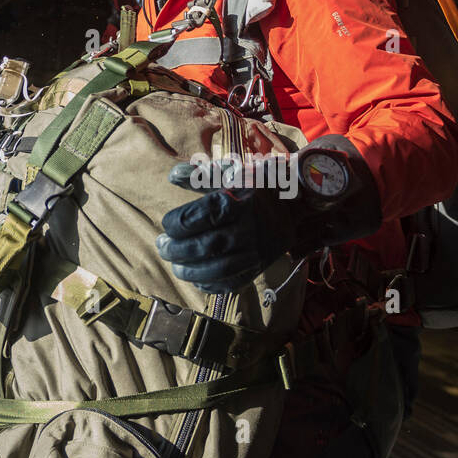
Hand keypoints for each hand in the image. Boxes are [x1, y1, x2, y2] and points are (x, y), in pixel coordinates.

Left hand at [157, 159, 303, 293]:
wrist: (294, 206)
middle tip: (162, 247)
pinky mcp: (258, 267)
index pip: (201, 216)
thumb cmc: (257, 186)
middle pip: (206, 246)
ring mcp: (255, 251)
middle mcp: (248, 229)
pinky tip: (196, 278)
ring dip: (189, 271)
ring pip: (218, 269)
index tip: (166, 224)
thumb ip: (201, 175)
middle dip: (177, 250)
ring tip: (175, 266)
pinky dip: (210, 285)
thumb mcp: (232, 173)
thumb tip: (173, 175)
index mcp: (239, 202)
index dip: (176, 223)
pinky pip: (232, 283)